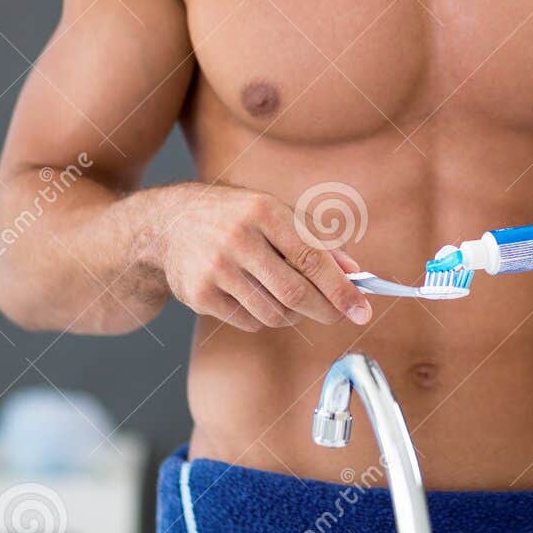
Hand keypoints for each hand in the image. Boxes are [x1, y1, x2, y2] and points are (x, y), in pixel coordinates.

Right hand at [154, 184, 370, 330]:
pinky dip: (265, 317)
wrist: (170, 224)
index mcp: (263, 211)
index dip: (342, 288)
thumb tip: (355, 272)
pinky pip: (250, 321)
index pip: (312, 258)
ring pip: (274, 312)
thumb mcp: (275, 212)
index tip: (363, 310)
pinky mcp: (200, 295)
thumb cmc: (236, 217)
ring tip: (293, 299)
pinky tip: (258, 297)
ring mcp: (215, 268)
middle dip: (326, 310)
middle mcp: (238, 238)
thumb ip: (317, 239)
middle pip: (295, 292)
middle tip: (341, 315)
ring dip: (294, 314)